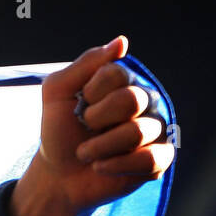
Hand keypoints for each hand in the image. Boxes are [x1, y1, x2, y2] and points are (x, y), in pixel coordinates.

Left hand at [10, 36, 174, 215]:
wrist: (57, 173)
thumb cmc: (59, 130)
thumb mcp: (57, 93)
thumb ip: (85, 64)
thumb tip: (122, 42)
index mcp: (124, 81)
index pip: (116, 74)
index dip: (91, 94)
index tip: (80, 105)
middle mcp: (145, 102)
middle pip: (131, 100)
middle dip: (96, 120)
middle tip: (85, 129)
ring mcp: (155, 130)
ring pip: (137, 133)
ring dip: (99, 148)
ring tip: (87, 153)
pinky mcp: (158, 160)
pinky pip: (151, 159)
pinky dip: (116, 166)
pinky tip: (102, 168)